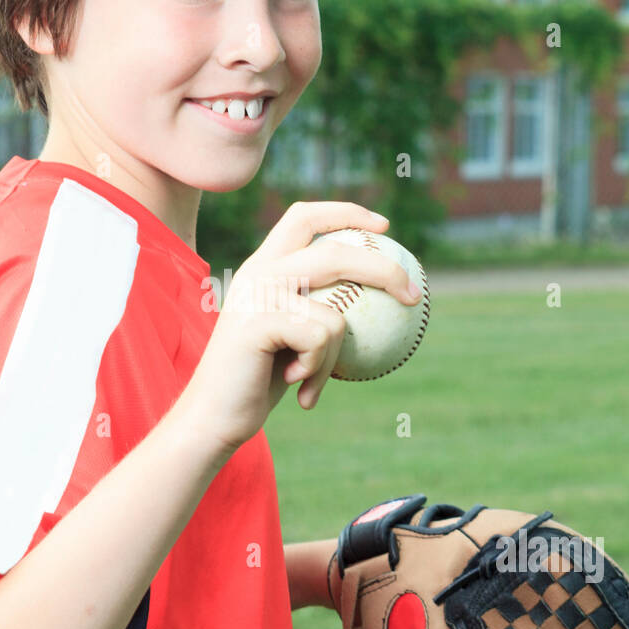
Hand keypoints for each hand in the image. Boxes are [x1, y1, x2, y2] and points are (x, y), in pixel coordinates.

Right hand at [180, 201, 421, 461]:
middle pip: (335, 252)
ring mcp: (257, 296)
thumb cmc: (260, 381)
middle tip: (414, 296)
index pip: (304, 217)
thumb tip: (381, 299)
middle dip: (383, 269)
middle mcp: (258, 273)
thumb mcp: (295, 338)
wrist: (215, 416)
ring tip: (313, 381)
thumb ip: (320, 310)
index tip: (383, 227)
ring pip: (335, 313)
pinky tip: (299, 390)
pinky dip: (319, 371)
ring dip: (335, 356)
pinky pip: (321, 340)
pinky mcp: (258, 323)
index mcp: (264, 267)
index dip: (345, 213)